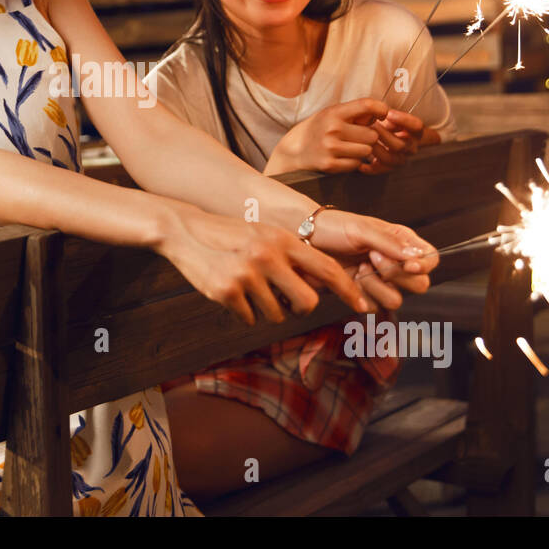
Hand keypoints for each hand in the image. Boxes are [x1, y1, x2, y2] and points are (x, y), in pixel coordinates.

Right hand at [157, 206, 379, 325]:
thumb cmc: (230, 236)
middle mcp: (269, 255)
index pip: (327, 268)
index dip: (348, 289)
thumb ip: (290, 256)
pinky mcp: (228, 291)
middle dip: (300, 309)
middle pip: (307, 302)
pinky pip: (250, 318)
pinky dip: (244, 312)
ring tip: (248, 289)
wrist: (185, 231)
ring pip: (276, 314)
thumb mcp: (265, 236)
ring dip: (266, 309)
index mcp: (283, 240)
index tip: (363, 305)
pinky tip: (231, 292)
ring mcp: (248, 274)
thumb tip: (320, 287)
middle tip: (287, 304)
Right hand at [278, 98, 390, 173]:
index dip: (381, 109)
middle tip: (359, 136)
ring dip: (363, 150)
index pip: (366, 105)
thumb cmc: (320, 128)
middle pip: (372, 134)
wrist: (295, 149)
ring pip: (367, 150)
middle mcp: (332, 129)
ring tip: (351, 146)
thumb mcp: (334, 113)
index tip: (382, 114)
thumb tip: (382, 113)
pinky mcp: (330, 165)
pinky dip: (354, 161)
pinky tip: (344, 156)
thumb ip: (357, 112)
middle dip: (369, 136)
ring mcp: (330, 148)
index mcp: (334, 112)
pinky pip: (357, 164)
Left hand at [304, 208, 437, 308]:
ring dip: (376, 286)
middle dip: (396, 275)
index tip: (407, 263)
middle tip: (372, 258)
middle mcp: (396, 263)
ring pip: (397, 300)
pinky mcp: (364, 295)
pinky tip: (351, 278)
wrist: (306, 240)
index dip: (423, 265)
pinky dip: (363, 295)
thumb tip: (417, 255)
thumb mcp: (362, 229)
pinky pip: (374, 307)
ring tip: (359, 268)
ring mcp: (380, 281)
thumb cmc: (334, 227)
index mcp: (402, 242)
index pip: (430, 259)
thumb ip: (391, 244)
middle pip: (419, 284)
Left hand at [358, 108, 424, 174]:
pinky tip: (360, 164)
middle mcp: (411, 147)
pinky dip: (370, 169)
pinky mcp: (390, 167)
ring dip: (376, 150)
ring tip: (362, 142)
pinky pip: (382, 170)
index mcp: (415, 132)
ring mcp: (401, 158)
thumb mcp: (388, 114)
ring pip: (391, 159)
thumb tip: (375, 110)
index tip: (389, 113)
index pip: (417, 126)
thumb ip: (384, 112)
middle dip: (383, 135)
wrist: (383, 135)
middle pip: (401, 145)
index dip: (404, 120)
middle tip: (369, 127)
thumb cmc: (386, 122)